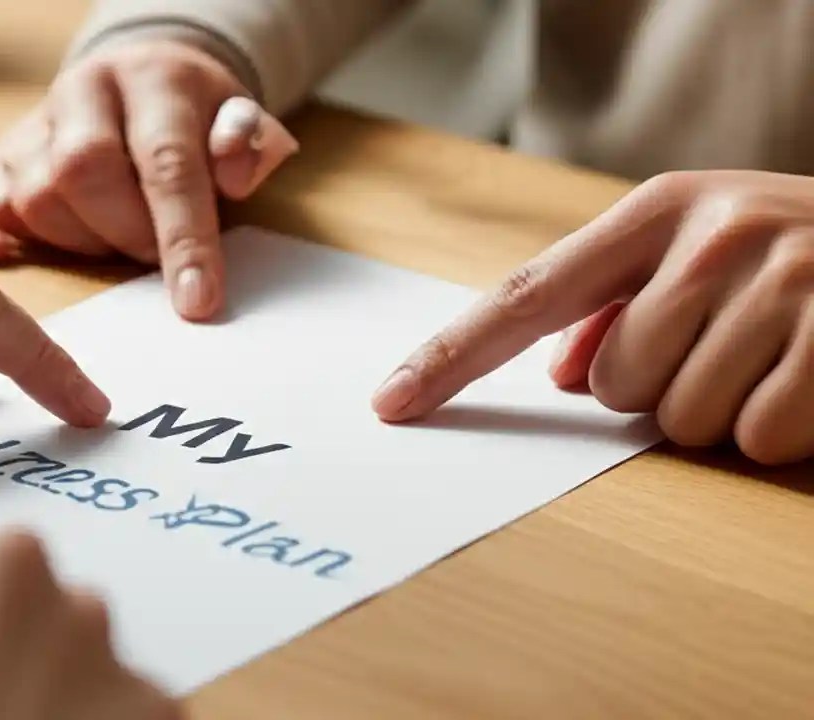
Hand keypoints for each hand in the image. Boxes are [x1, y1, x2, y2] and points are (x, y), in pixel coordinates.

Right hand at [0, 39, 297, 320]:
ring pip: (39, 199)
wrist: (142, 83)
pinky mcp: (3, 154)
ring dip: (87, 242)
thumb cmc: (198, 121)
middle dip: (127, 234)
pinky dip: (41, 242)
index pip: (167, 161)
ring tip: (122, 237)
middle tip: (156, 256)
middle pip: (83, 170)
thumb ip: (248, 146)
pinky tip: (80, 236)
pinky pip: (3, 213)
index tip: (198, 301)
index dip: (183, 236)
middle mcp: (86, 88)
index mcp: (154, 77)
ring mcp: (36, 120)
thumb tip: (234, 173)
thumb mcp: (243, 123)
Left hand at [372, 170, 813, 464]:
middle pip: (614, 384)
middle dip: (660, 388)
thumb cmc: (801, 255)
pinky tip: (813, 377)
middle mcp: (714, 233)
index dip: (451, 357)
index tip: (390, 405)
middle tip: (730, 343)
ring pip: (681, 419)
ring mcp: (785, 280)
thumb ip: (620, 304)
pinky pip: (758, 437)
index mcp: (660, 210)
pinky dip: (780, 431)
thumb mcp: (705, 252)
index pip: (526, 296)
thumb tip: (562, 372)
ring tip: (777, 354)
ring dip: (722, 411)